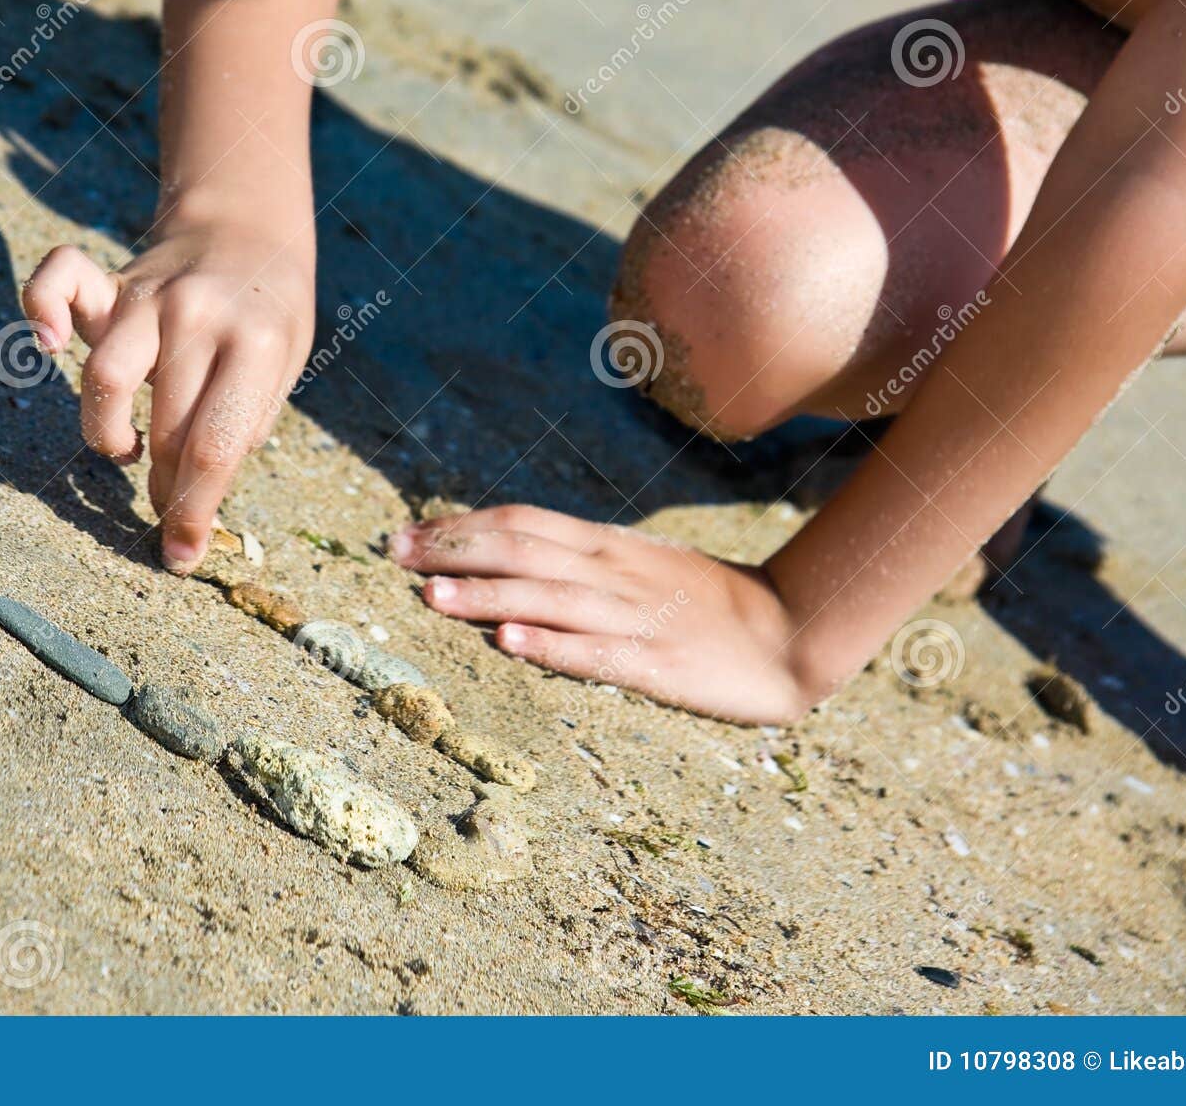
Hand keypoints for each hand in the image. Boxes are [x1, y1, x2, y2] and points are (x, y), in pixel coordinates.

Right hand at [23, 221, 313, 571]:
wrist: (249, 230)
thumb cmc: (268, 318)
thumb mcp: (285, 371)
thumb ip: (244, 422)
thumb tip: (196, 490)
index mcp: (257, 347)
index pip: (216, 447)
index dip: (193, 512)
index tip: (181, 556)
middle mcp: (200, 318)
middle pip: (166, 426)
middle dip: (164, 489)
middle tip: (167, 511)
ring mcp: (152, 295)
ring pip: (106, 376)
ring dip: (107, 433)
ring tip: (128, 450)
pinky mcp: (112, 281)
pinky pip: (57, 280)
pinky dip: (39, 308)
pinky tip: (48, 347)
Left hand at [388, 505, 813, 724]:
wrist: (791, 630)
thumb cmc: (707, 601)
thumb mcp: (639, 565)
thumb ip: (579, 561)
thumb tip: (508, 559)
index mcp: (607, 546)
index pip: (522, 522)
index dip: (461, 526)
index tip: (406, 537)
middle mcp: (613, 572)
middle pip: (523, 550)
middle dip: (454, 552)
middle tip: (394, 556)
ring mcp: (635, 616)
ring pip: (550, 598)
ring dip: (487, 595)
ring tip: (430, 597)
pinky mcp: (657, 663)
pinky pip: (597, 652)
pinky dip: (551, 645)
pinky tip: (510, 642)